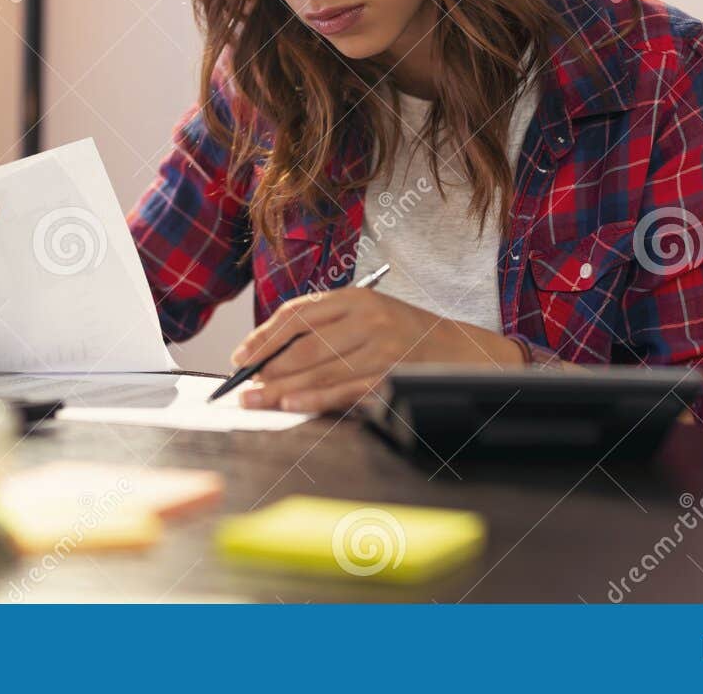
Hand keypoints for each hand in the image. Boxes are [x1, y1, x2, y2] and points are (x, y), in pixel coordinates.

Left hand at [230, 287, 525, 414]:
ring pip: (320, 370)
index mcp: (356, 297)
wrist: (461, 352)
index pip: (298, 315)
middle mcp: (368, 317)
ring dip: (282, 388)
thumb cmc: (404, 334)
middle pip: (304, 345)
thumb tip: (267, 353)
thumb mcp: (367, 315)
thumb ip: (324, 327)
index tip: (240, 357)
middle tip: (242, 387)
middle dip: (267, 368)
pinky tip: (292, 405)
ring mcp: (382, 346)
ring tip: (256, 400)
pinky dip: (315, 399)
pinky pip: (345, 389)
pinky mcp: (392, 375)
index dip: (264, 337)